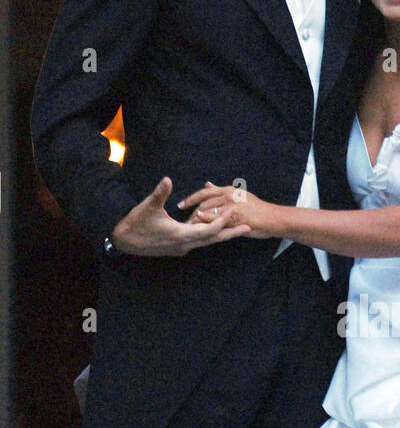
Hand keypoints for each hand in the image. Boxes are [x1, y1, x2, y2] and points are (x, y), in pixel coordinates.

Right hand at [111, 177, 250, 256]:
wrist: (123, 241)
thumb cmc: (135, 223)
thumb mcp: (148, 207)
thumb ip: (160, 193)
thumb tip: (168, 179)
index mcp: (180, 235)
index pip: (209, 229)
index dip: (222, 218)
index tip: (234, 208)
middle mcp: (184, 245)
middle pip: (213, 239)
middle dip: (231, 232)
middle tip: (249, 228)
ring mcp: (181, 248)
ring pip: (206, 241)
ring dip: (221, 234)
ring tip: (237, 229)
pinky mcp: (177, 248)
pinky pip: (198, 241)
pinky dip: (208, 234)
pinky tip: (214, 228)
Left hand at [177, 182, 282, 238]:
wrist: (273, 218)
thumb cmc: (257, 209)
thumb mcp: (239, 195)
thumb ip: (221, 191)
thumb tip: (207, 184)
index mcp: (229, 190)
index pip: (205, 192)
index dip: (192, 198)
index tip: (181, 204)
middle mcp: (229, 195)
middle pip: (204, 201)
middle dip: (191, 210)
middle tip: (181, 218)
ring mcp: (232, 205)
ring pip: (208, 210)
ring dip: (196, 218)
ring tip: (186, 225)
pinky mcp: (235, 216)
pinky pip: (217, 219)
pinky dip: (207, 222)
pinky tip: (199, 226)